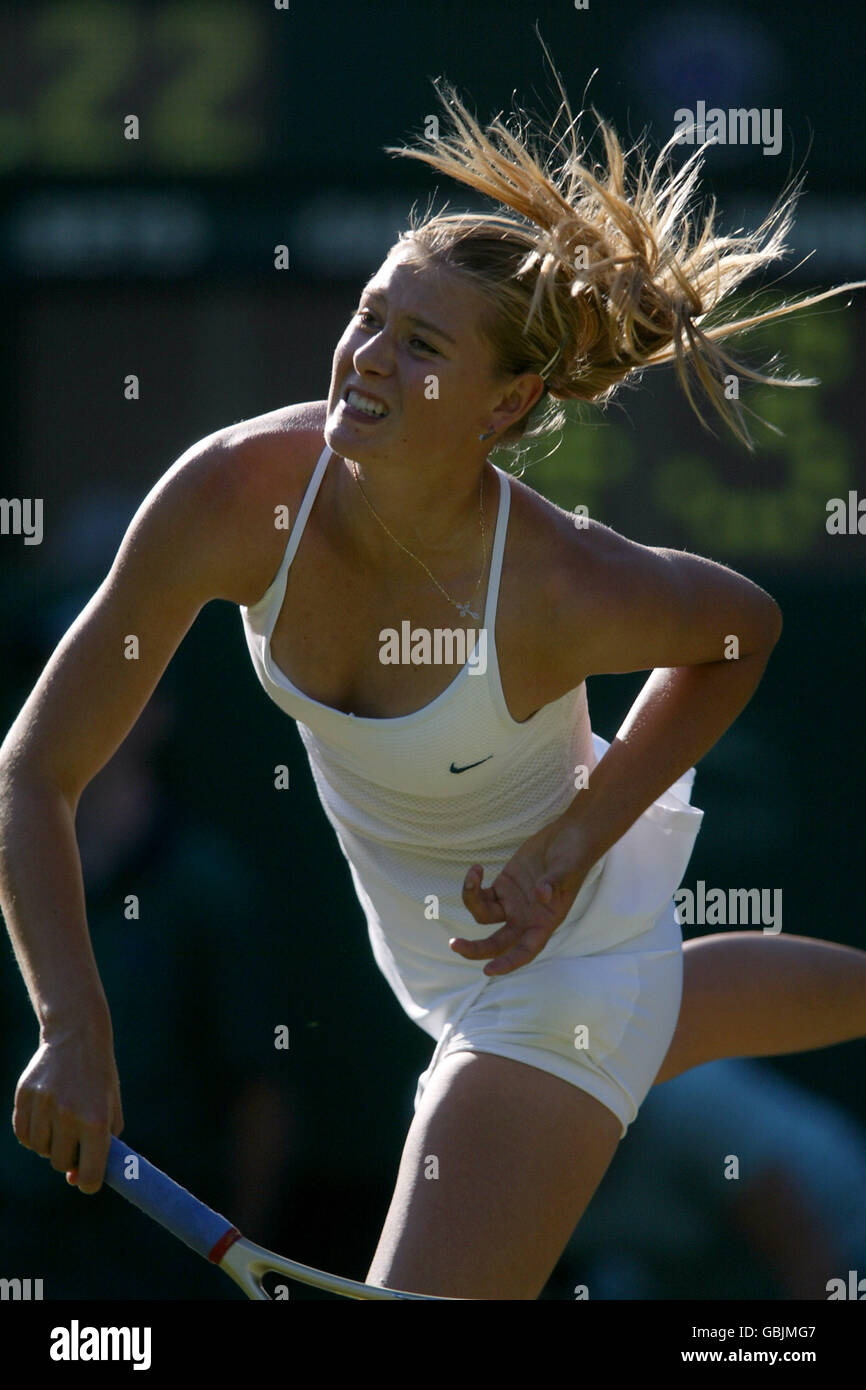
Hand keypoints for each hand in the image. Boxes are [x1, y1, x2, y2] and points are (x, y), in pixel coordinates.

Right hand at [13, 1025, 123, 1193]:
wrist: (77, 1035)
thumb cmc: (99, 1077)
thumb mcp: (112, 1107)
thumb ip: (103, 1146)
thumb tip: (76, 1180)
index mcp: (97, 1121)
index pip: (89, 1174)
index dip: (89, 1183)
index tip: (87, 1180)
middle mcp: (69, 1115)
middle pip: (61, 1164)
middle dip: (69, 1158)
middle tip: (77, 1138)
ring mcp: (44, 1106)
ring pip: (41, 1151)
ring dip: (51, 1144)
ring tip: (62, 1121)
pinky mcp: (25, 1097)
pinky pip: (23, 1135)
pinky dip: (33, 1134)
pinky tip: (45, 1118)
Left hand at [452, 815, 594, 975]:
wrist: (570, 837)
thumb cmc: (574, 857)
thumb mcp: (567, 870)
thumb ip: (553, 884)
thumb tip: (541, 895)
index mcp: (544, 923)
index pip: (525, 951)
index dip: (507, 963)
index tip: (488, 970)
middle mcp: (526, 919)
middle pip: (497, 943)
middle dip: (476, 948)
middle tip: (455, 945)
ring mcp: (512, 903)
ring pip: (484, 916)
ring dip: (471, 900)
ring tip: (473, 875)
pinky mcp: (503, 886)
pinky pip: (481, 895)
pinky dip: (473, 885)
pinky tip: (476, 869)